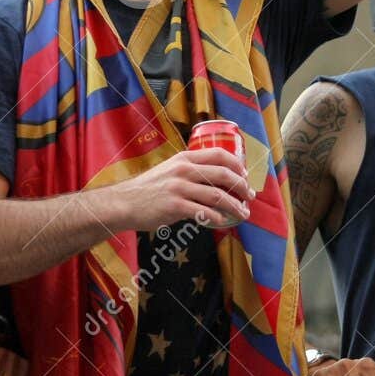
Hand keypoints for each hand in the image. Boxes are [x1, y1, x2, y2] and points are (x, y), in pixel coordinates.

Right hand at [110, 147, 251, 232]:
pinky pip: (204, 212)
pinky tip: (221, 221)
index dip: (238, 165)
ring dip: (235, 206)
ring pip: (218, 195)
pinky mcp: (175, 206)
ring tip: (243, 213)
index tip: (245, 177)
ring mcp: (179, 188)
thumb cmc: (148, 189)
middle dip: (242, 187)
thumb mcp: (169, 170)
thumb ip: (190, 171)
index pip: (219, 154)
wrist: (125, 203)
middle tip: (249, 197)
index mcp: (184, 159)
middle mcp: (184, 170)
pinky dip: (217, 217)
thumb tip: (215, 180)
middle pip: (223, 174)